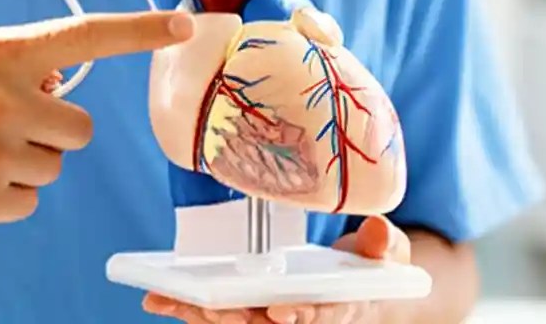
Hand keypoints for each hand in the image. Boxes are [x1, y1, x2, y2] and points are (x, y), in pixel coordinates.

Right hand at [0, 11, 193, 226]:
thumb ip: (22, 63)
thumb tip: (68, 82)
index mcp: (3, 52)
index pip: (86, 36)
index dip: (141, 31)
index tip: (186, 26)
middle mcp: (3, 98)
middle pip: (81, 129)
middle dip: (52, 131)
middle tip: (2, 126)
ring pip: (54, 167)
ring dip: (25, 163)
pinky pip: (29, 202)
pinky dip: (5, 195)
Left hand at [143, 216, 413, 323]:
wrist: (357, 280)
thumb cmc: (372, 265)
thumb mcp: (389, 254)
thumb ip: (387, 245)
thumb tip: (378, 231)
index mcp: (340, 309)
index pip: (322, 317)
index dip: (302, 315)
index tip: (280, 309)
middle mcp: (299, 319)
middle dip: (232, 316)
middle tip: (205, 303)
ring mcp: (271, 317)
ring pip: (233, 322)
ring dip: (198, 313)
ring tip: (162, 299)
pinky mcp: (248, 309)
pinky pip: (215, 312)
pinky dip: (186, 307)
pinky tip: (156, 298)